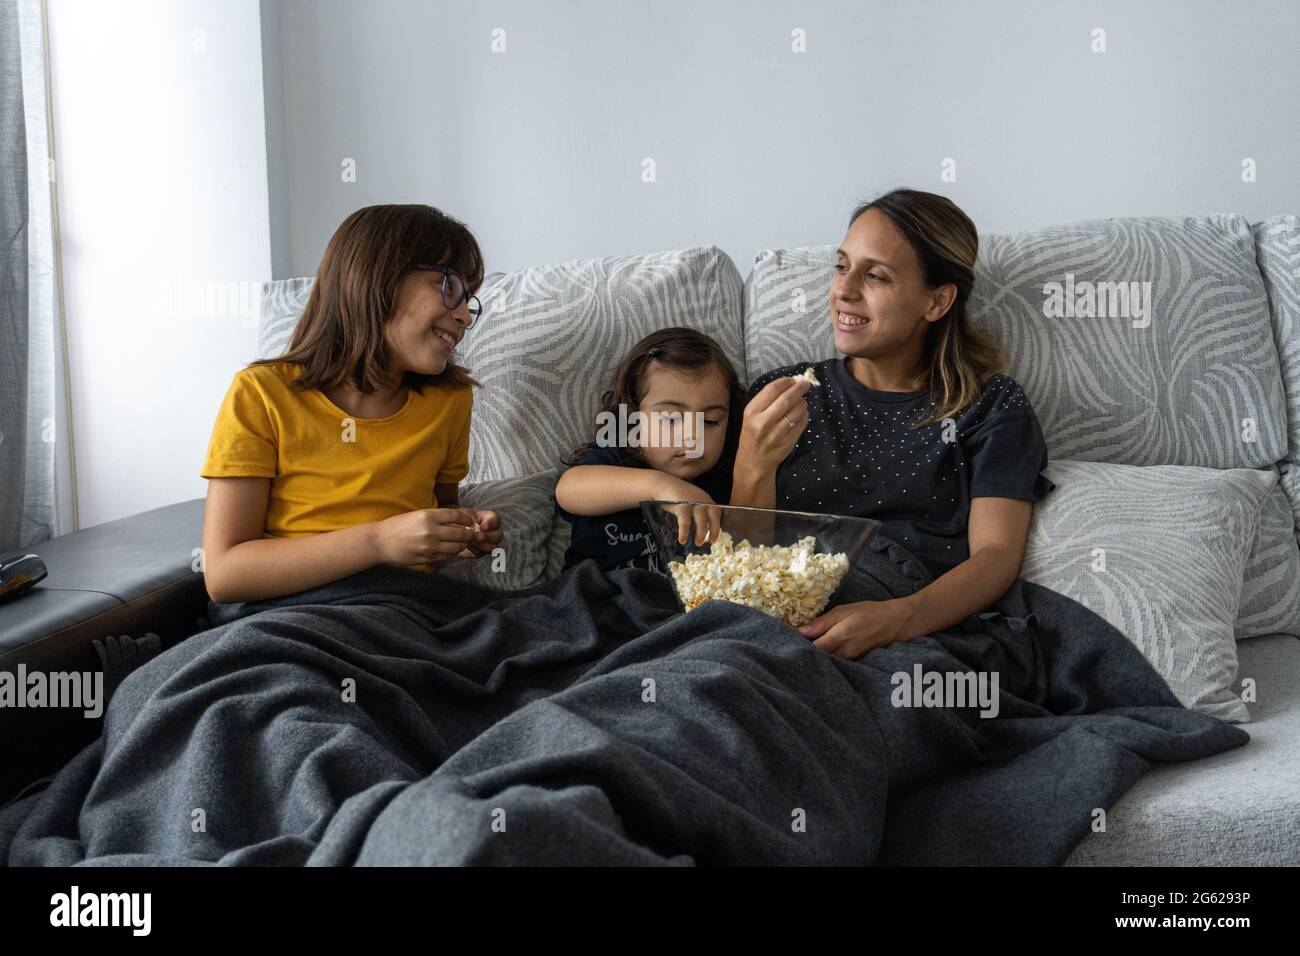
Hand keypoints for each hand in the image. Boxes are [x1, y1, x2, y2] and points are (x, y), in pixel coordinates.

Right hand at [374, 507, 479, 566]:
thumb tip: (460, 520)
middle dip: (469, 534)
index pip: (457, 515)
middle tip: (470, 533)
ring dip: (462, 545)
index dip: (467, 518)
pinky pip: (447, 556)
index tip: (470, 521)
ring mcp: (429, 546)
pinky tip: (450, 549)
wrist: (380, 541)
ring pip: (457, 547)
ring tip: (461, 542)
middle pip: (461, 533)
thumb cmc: (399, 525)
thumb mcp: (419, 515)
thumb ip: (438, 517)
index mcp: (428, 516)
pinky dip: (452, 553)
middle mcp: (431, 531)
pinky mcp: (427, 558)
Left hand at [458, 509, 501, 558]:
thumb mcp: (464, 514)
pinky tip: (466, 546)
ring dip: (481, 545)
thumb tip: (472, 523)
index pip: (496, 520)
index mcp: (491, 518)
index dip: (490, 524)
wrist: (456, 531)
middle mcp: (494, 531)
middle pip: (498, 535)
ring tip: (469, 542)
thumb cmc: (462, 519)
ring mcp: (490, 543)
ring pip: (492, 547)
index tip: (482, 527)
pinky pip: (481, 553)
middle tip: (477, 536)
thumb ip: (469, 517)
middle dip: (487, 536)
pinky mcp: (482, 552)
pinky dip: (474, 550)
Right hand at [655, 476, 721, 546]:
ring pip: (702, 520)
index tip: (713, 538)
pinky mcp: (681, 504)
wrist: (661, 485)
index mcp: (705, 499)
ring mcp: (692, 501)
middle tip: (709, 542)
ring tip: (698, 543)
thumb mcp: (691, 502)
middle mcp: (702, 499)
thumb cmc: (675, 496)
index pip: (716, 513)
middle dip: (713, 531)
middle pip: (713, 516)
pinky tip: (682, 539)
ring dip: (701, 534)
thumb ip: (698, 512)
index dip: (716, 526)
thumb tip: (704, 529)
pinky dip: (685, 532)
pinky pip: (685, 521)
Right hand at [736, 377, 811, 476]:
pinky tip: (802, 413)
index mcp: (752, 412)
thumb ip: (767, 400)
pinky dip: (805, 415)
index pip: (771, 390)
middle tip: (806, 384)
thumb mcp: (751, 415)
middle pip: (786, 399)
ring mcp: (776, 434)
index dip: (785, 382)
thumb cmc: (752, 434)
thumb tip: (789, 383)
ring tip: (802, 401)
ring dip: (803, 402)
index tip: (793, 379)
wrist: (753, 461)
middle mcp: (763, 422)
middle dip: (799, 389)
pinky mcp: (788, 442)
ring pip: (797, 411)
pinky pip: (802, 423)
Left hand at [797, 598, 919, 658]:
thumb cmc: (870, 613)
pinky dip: (825, 660)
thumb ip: (822, 622)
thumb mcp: (844, 610)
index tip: (785, 641)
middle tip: (789, 647)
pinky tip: (819, 655)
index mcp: (839, 638)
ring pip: (825, 664)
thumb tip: (800, 631)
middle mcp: (843, 654)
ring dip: (813, 658)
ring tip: (802, 650)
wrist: (896, 623)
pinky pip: (835, 665)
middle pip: (816, 660)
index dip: (797, 647)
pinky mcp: (854, 664)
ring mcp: (850, 661)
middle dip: (803, 654)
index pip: (810, 650)